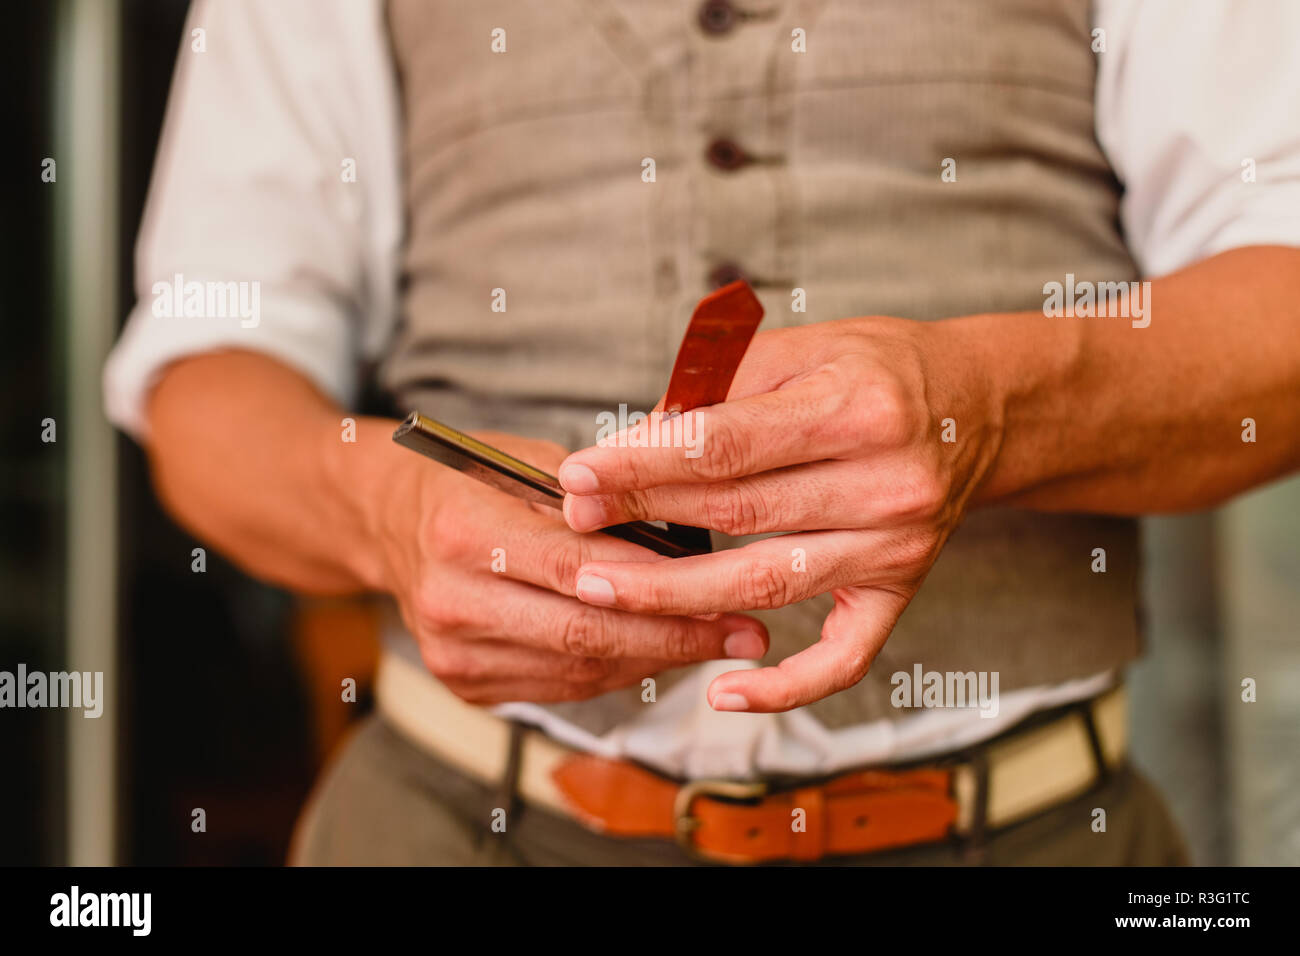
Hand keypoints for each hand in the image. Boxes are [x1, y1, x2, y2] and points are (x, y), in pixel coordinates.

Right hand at [370, 426, 769, 704]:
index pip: (582, 569)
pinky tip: (657, 651)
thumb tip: (688, 542)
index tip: (732, 595)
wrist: (384, 522)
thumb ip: (598, 502)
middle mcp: (451, 601)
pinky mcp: (465, 683)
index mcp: (464, 532)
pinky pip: (562, 686)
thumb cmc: (467, 479)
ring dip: (656, 659)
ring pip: (581, 669)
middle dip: (677, 637)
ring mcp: (454, 652)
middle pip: (586, 633)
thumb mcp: (526, 461)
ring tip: (713, 642)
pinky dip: (617, 670)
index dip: (664, 588)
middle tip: (743, 634)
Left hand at [556, 317, 1003, 712]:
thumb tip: (633, 444)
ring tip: (603, 592)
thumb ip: (719, 389)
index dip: (644, 463)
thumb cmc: (876, 369)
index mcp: (854, 407)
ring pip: (767, 583)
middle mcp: (884, 482)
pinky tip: (724, 692)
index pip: (727, 444)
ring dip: (677, 596)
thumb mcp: (803, 347)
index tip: (581, 474)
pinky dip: (786, 685)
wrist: (978, 408)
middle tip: (575, 523)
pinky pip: (845, 656)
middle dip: (643, 518)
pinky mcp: (901, 589)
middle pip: (739, 513)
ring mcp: (896, 545)